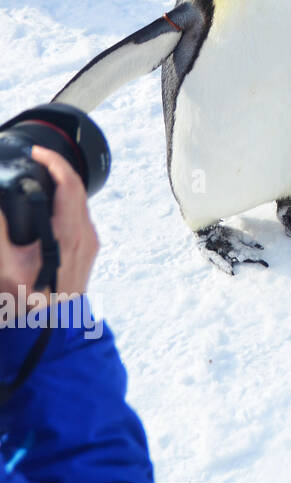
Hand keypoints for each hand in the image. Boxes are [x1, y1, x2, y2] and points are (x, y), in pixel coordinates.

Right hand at [0, 147, 98, 309]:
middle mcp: (85, 235)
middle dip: (57, 169)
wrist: (51, 330)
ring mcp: (90, 242)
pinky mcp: (88, 249)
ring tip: (38, 176)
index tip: (37, 152)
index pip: (70, 185)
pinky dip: (63, 202)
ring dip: (61, 185)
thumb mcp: (5, 266)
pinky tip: (46, 204)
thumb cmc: (25, 303)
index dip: (54, 162)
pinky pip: (78, 216)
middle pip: (77, 190)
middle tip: (35, 160)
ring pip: (79, 202)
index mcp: (70, 233)